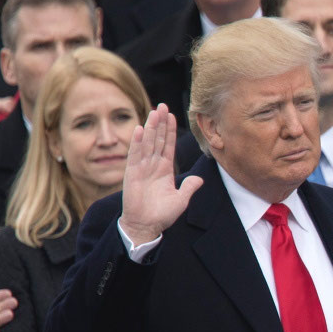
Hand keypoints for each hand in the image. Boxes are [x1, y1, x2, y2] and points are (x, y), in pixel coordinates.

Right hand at [118, 105, 202, 244]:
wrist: (145, 226)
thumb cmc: (162, 215)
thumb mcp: (181, 200)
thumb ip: (189, 188)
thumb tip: (200, 180)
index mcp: (165, 169)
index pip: (168, 145)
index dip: (170, 130)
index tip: (172, 115)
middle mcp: (153, 165)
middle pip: (157, 139)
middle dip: (160, 122)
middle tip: (163, 105)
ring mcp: (142, 167)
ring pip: (147, 143)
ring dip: (150, 127)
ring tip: (154, 111)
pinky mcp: (132, 173)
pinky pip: (135, 155)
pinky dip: (138, 142)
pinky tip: (140, 129)